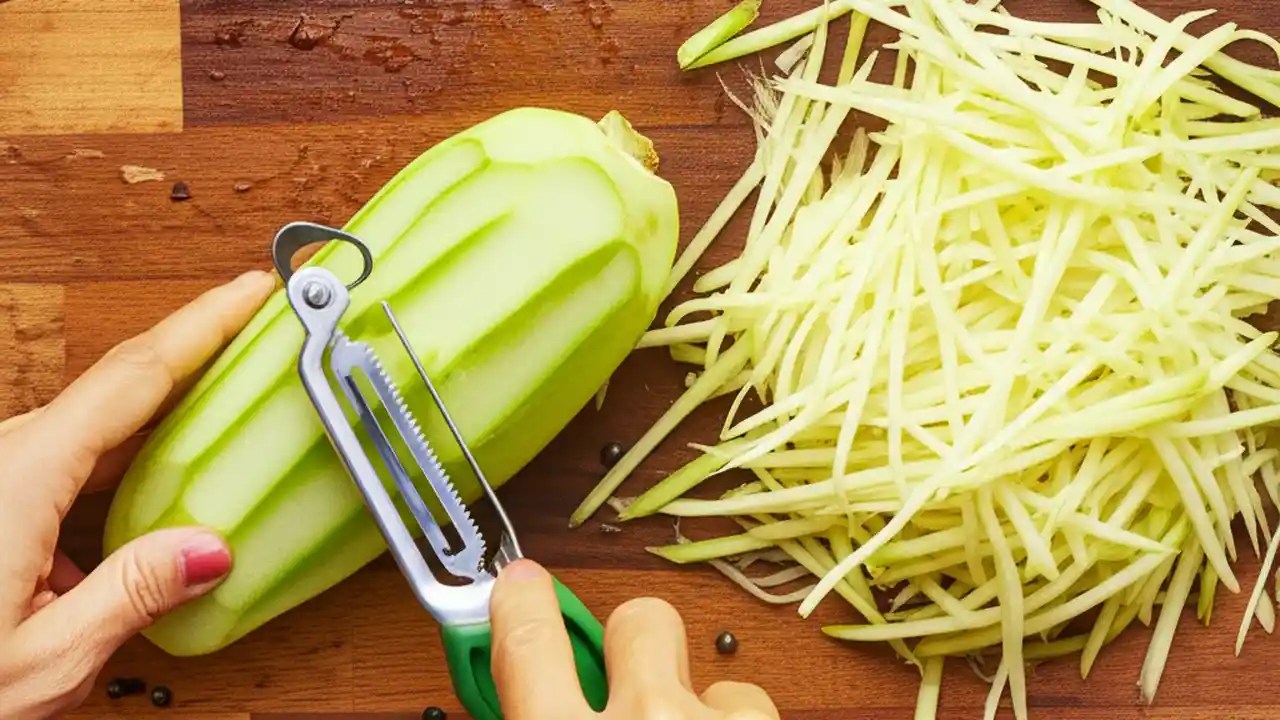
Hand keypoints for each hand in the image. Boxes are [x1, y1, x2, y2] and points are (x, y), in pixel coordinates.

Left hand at [0, 271, 275, 718]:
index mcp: (19, 476)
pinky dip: (127, 462)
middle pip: (123, 389)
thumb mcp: (39, 659)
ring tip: (224, 414)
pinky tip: (156, 495)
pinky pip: (72, 461)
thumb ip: (131, 595)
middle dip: (198, 358)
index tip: (250, 290)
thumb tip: (211, 548)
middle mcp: (6, 458)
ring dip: (165, 419)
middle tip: (258, 340)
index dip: (202, 324)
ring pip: (97, 428)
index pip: (134, 376)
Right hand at [490, 559, 779, 718]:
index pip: (528, 643)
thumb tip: (531, 694)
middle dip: (634, 640)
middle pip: (640, 619)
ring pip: (717, 674)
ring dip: (699, 705)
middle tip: (629, 690)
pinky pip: (754, 712)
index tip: (522, 584)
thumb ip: (537, 716)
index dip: (523, 604)